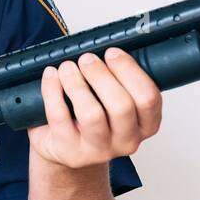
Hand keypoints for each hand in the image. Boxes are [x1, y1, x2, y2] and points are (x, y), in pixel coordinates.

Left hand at [27, 47, 162, 169]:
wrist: (64, 147)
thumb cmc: (89, 118)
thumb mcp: (113, 101)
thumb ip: (118, 79)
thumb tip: (107, 47)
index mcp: (145, 125)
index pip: (149, 99)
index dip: (130, 71)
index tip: (112, 52)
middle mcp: (126, 141)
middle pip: (121, 106)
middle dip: (101, 75)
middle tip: (86, 58)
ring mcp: (98, 150)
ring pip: (91, 114)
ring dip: (76, 83)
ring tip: (67, 67)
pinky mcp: (70, 151)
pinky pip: (59, 117)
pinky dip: (52, 90)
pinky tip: (51, 76)